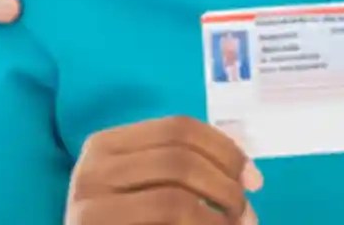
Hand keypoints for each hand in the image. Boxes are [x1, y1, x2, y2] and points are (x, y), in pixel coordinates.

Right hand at [66, 116, 262, 224]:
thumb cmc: (131, 223)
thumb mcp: (155, 190)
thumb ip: (195, 171)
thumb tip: (252, 175)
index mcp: (106, 145)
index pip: (179, 127)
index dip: (226, 149)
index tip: (255, 179)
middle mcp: (90, 170)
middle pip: (180, 159)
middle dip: (226, 185)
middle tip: (245, 212)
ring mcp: (88, 207)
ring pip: (175, 199)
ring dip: (218, 215)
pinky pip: (166, 222)